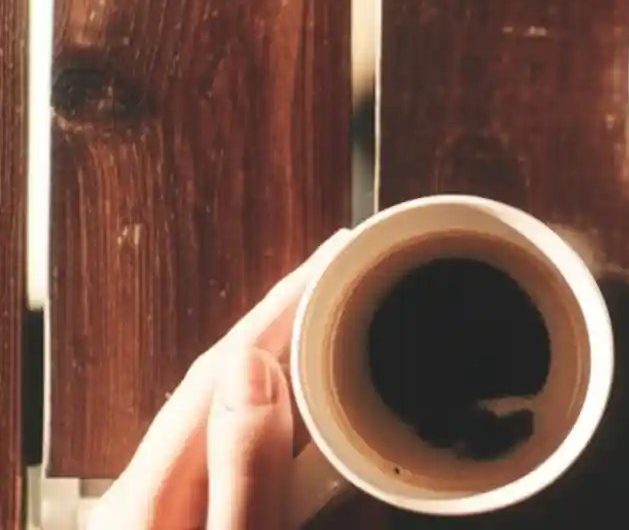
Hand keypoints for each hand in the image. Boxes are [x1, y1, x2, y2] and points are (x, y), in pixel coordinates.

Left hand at [87, 230, 349, 529]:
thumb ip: (244, 475)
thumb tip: (253, 371)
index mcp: (148, 495)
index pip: (220, 368)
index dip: (282, 304)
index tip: (332, 255)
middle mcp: (147, 492)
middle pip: (225, 378)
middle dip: (289, 319)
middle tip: (349, 271)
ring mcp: (162, 507)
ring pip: (233, 411)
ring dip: (289, 364)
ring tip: (344, 324)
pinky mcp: (185, 521)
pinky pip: (237, 447)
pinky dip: (283, 417)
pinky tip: (314, 413)